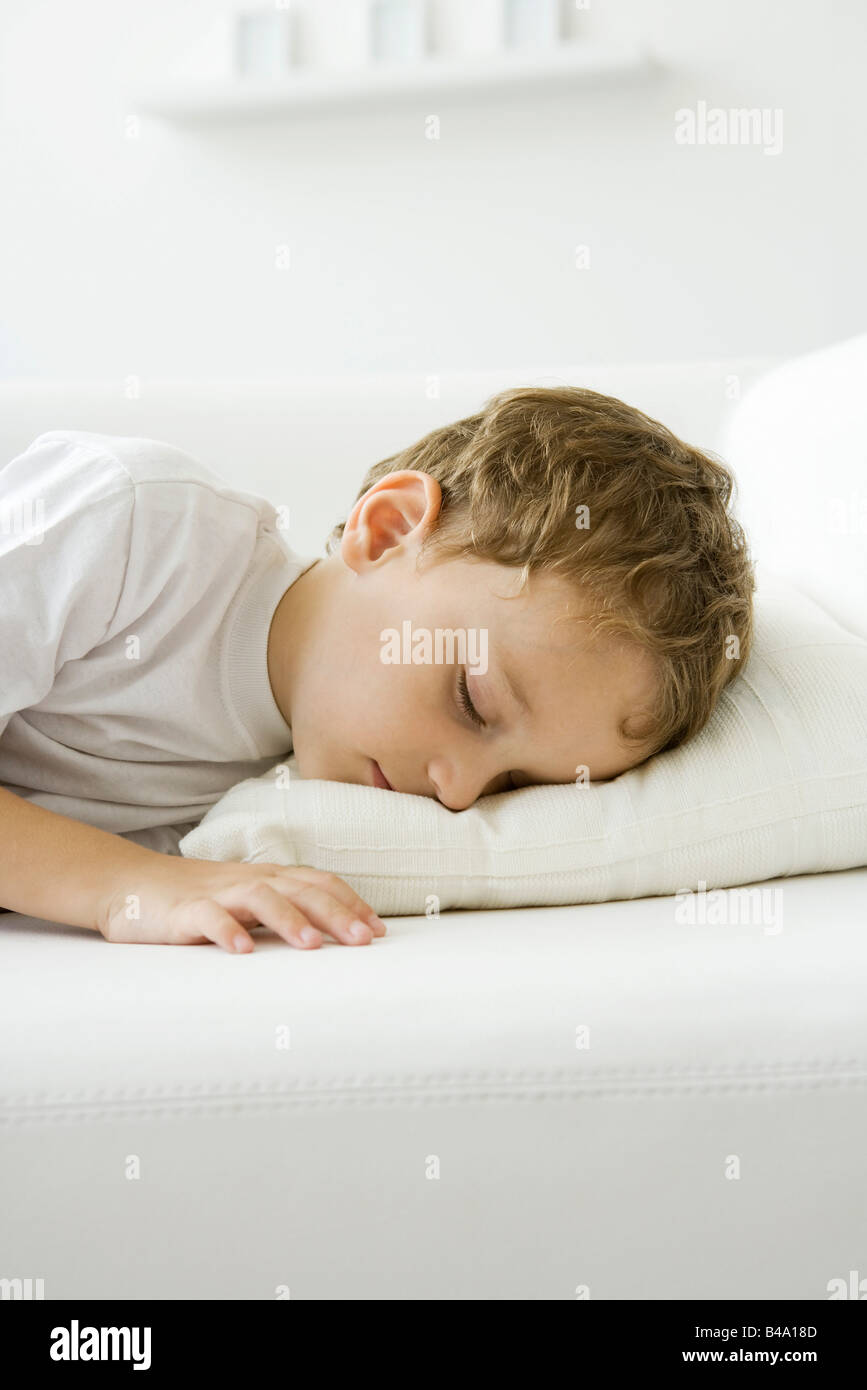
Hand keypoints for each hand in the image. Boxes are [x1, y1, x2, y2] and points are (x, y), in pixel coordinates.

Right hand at [97, 857, 386, 951]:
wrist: (129, 884)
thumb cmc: (195, 899)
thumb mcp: (245, 902)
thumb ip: (281, 913)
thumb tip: (330, 938)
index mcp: (268, 879)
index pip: (319, 884)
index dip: (351, 903)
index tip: (379, 930)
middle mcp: (249, 881)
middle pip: (301, 890)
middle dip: (336, 914)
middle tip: (364, 940)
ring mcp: (216, 893)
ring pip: (260, 898)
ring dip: (289, 919)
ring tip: (312, 945)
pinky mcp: (182, 911)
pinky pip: (207, 916)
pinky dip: (226, 931)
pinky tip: (242, 950)